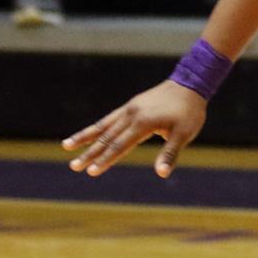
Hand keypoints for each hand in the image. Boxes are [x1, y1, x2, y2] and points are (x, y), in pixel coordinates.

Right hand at [64, 79, 208, 177]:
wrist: (190, 83)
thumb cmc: (189, 112)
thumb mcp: (184, 134)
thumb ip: (170, 153)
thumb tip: (161, 173)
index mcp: (143, 123)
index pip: (120, 146)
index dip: (105, 160)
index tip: (91, 171)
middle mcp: (131, 115)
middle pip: (106, 138)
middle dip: (90, 153)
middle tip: (73, 166)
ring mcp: (129, 109)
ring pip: (103, 126)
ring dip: (85, 138)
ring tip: (66, 146)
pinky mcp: (131, 106)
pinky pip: (110, 118)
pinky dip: (97, 127)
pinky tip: (88, 134)